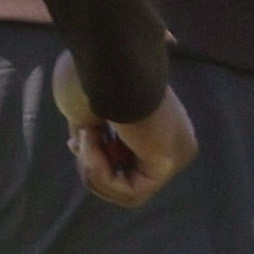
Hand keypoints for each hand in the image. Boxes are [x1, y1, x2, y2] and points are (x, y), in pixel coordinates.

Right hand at [50, 50, 197, 209]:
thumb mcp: (91, 110)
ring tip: (86, 135)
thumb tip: (82, 148)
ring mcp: (176, 153)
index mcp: (163, 125)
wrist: (107, 61)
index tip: (77, 137)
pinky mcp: (168, 162)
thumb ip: (93, 134)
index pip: (129, 162)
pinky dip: (101, 173)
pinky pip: (131, 192)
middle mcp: (176, 141)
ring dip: (93, 167)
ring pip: (127, 190)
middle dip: (93, 163)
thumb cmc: (96, 75)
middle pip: (128, 178)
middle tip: (81, 137)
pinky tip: (93, 142)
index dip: (96, 157)